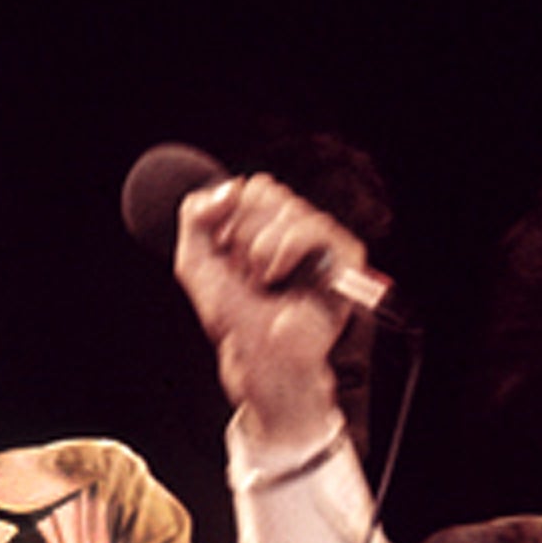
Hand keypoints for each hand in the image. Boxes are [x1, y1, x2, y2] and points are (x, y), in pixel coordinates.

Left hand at [173, 174, 370, 450]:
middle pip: (267, 191)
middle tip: (248, 276)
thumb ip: (196, 213)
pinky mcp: (347, 257)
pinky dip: (286, 251)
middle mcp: (301, 228)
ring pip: (287, 207)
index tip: (227, 259)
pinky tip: (278, 278)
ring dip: (260, 250)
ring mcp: (326, 242)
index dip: (229, 221)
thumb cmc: (234, 317)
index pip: (251, 188)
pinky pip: (314, 226)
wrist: (258, 356)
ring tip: (264, 283)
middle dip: (243, 235)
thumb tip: (233, 186)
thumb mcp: (194, 260)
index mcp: (272, 225)